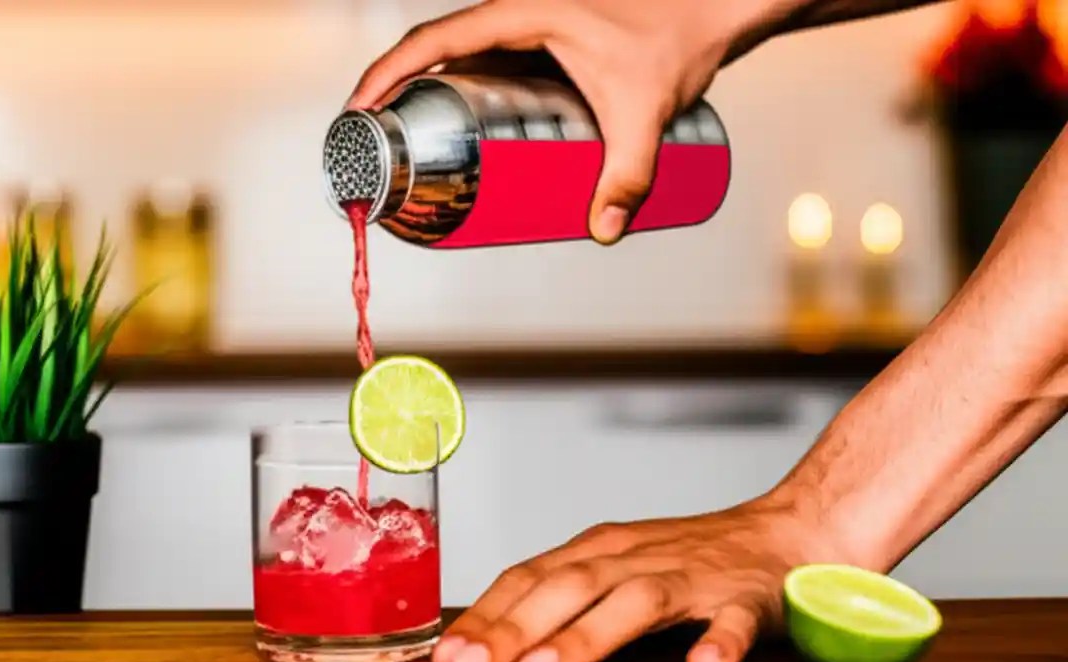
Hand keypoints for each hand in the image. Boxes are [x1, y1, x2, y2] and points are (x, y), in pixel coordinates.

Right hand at [347, 0, 793, 243]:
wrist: (710, 10)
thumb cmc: (680, 40)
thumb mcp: (647, 113)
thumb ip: (629, 174)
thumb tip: (604, 232)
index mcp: (524, 12)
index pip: (436, 38)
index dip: (388, 71)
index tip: (360, 108)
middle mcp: (518, 12)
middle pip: (435, 49)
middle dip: (396, 91)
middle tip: (379, 145)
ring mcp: (528, 24)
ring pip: (459, 56)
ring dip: (426, 91)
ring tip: (410, 145)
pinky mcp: (542, 40)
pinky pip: (485, 62)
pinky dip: (460, 89)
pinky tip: (458, 128)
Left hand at [431, 494, 840, 661]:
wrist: (789, 531)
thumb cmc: (689, 559)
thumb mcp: (616, 566)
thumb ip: (562, 598)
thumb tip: (487, 642)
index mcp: (599, 551)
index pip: (528, 578)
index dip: (484, 616)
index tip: (445, 656)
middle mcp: (637, 558)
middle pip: (565, 589)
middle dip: (511, 631)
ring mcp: (693, 577)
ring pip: (635, 602)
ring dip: (585, 637)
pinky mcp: (748, 600)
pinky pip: (734, 622)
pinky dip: (718, 642)